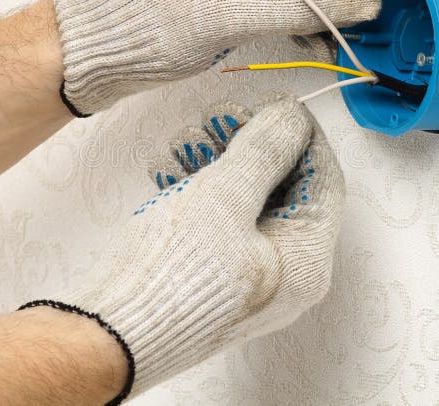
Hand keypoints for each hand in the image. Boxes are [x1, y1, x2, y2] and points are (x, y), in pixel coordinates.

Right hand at [23, 94, 343, 399]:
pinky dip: (202, 187)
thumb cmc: (176, 272)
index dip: (302, 136)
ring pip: (248, 199)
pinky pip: (222, 218)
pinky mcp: (218, 272)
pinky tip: (171, 166)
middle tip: (220, 116)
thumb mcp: (226, 196)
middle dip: (250, 145)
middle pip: (283, 187)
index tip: (276, 106)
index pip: (324, 180)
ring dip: (219, 161)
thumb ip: (265, 150)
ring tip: (186, 139)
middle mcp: (287, 271)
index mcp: (308, 259)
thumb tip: (292, 116)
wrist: (114, 333)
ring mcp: (252, 273)